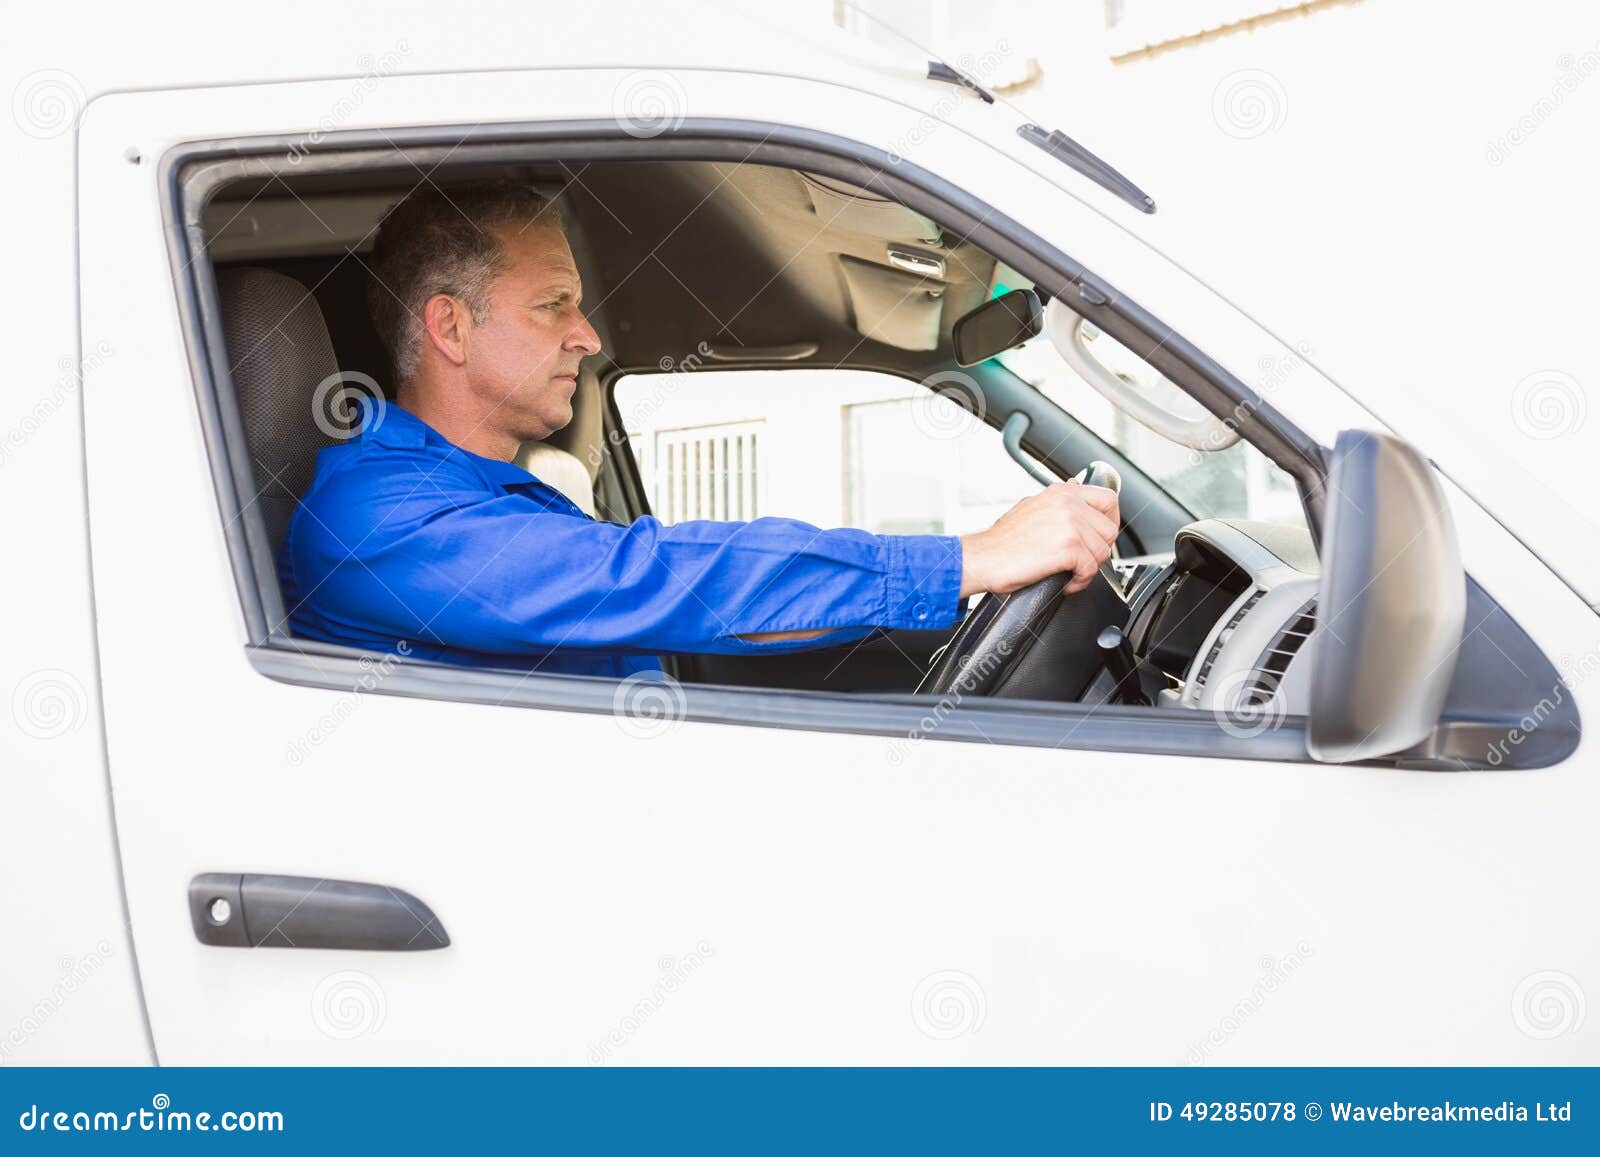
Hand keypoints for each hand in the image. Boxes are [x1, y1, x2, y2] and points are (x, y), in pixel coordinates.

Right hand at [959, 482, 1119, 597]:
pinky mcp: (1069, 546)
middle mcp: (1068, 503)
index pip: (1108, 499)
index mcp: (1062, 492)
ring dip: (1088, 569)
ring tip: (1068, 574)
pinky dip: (1079, 582)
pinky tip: (1064, 582)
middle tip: (1080, 561)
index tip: (1100, 537)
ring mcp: (1070, 523)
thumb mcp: (1031, 508)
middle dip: (1098, 551)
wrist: (982, 558)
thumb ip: (1059, 503)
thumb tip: (1076, 491)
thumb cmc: (1001, 541)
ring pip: (1103, 552)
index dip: (1110, 521)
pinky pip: (1090, 569)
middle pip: (1109, 530)